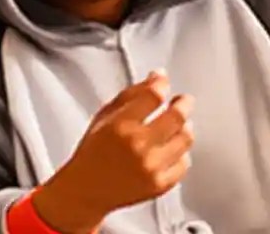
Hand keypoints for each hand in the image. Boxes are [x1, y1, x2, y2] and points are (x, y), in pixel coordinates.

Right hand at [33, 71, 193, 233]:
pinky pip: (184, 163)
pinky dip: (181, 153)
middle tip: (183, 100)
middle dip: (184, 103)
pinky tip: (172, 149)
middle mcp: (138, 146)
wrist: (83, 192)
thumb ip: (132, 94)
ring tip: (178, 125)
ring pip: (186, 138)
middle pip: (177, 116)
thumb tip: (156, 78)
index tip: (163, 82)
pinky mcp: (160, 185)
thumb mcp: (103, 117)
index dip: (162, 84)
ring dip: (184, 127)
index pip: (154, 96)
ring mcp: (151, 167)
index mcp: (120, 127)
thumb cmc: (92, 154)